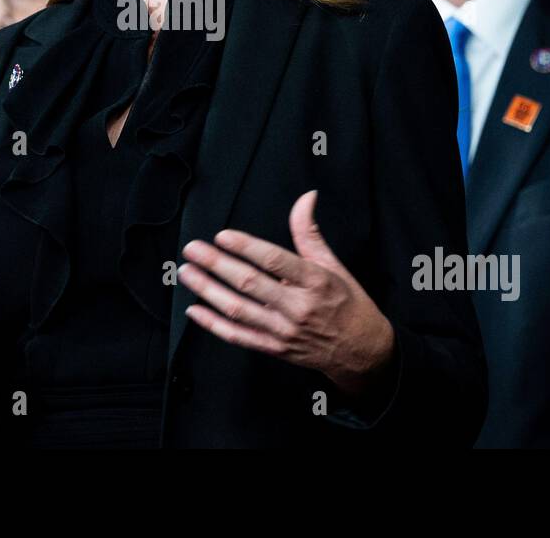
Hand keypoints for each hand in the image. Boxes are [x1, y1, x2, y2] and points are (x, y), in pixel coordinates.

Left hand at [178, 190, 394, 395]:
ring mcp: (284, 331)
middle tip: (192, 249)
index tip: (222, 236)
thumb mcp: (335, 265)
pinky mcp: (275, 349)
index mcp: (315, 281)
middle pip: (250, 283)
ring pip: (238, 310)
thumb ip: (310, 232)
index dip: (246, 247)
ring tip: (187, 273)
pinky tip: (195, 309)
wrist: (362, 352)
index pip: (275, 261)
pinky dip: (214, 324)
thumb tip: (305, 197)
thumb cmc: (348, 304)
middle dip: (216, 264)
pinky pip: (238, 336)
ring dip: (208, 290)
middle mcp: (298, 307)